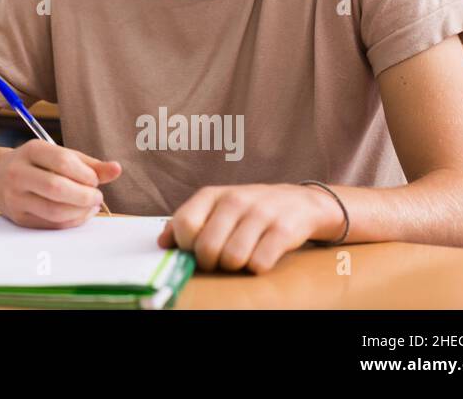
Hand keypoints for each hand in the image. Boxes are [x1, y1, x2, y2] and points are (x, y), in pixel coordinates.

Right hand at [0, 139, 121, 228]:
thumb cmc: (34, 164)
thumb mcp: (58, 155)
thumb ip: (88, 164)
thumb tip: (116, 169)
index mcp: (31, 150)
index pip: (62, 162)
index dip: (85, 174)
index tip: (95, 180)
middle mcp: (18, 173)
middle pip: (57, 188)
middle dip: (84, 196)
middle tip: (96, 196)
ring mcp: (16, 197)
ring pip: (54, 211)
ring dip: (80, 212)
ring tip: (90, 205)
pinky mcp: (18, 218)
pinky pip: (51, 225)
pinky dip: (71, 222)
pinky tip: (80, 214)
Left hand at [158, 183, 345, 273]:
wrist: (300, 201)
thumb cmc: (250, 209)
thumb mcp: (216, 208)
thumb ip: (188, 221)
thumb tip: (162, 243)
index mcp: (212, 194)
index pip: (185, 224)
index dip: (186, 246)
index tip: (195, 251)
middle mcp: (235, 200)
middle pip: (207, 247)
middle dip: (210, 263)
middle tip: (219, 260)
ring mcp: (261, 214)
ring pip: (232, 258)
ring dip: (234, 267)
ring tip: (241, 258)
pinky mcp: (283, 230)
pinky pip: (259, 264)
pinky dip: (257, 267)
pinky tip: (261, 256)